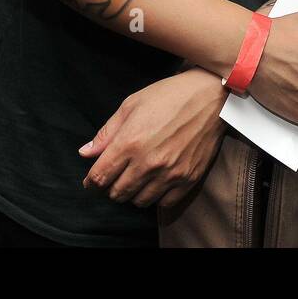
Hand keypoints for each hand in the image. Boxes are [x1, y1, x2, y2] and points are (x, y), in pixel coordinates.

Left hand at [78, 66, 226, 208]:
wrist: (212, 95)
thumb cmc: (170, 95)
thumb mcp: (132, 104)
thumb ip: (107, 132)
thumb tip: (85, 153)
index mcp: (130, 142)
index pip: (100, 177)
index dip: (91, 183)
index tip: (92, 181)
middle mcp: (148, 162)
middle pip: (117, 193)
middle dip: (110, 188)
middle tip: (115, 177)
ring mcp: (170, 173)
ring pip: (139, 201)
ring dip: (132, 193)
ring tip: (136, 179)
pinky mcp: (188, 178)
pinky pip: (164, 203)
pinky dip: (156, 197)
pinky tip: (155, 182)